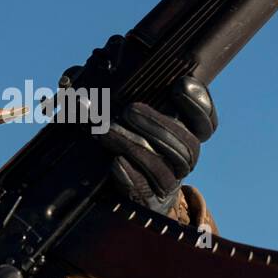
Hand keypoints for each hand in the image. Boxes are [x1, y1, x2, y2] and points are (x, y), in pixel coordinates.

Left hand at [64, 47, 218, 213]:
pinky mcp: (150, 200)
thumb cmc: (123, 142)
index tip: (180, 85)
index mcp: (184, 134)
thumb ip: (100, 91)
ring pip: (164, 166)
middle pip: (187, 143)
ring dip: (135, 145)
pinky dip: (131, 175)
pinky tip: (115, 163)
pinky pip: (145, 189)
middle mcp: (182, 158)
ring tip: (107, 131)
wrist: (123, 192)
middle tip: (130, 110)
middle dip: (158, 124)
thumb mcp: (117, 115)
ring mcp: (169, 181)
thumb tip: (71, 78)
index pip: (206, 122)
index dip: (200, 104)